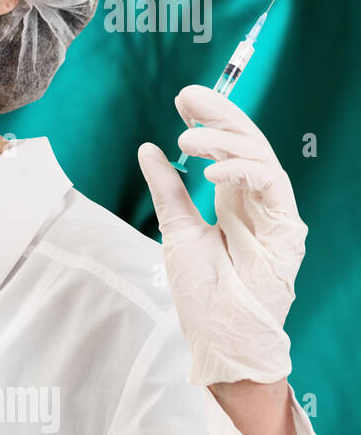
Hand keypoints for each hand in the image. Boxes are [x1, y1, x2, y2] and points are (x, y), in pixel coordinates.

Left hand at [137, 85, 307, 385]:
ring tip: (187, 140)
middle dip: (220, 115)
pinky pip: (272, 185)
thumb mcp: (176, 229)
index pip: (227, 147)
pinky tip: (212, 171)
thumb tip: (148, 150)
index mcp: (234, 198)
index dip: (211, 119)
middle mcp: (257, 200)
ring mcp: (274, 212)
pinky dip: (242, 171)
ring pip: (260, 157)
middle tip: (188, 98)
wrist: (220, 336)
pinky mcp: (286, 229)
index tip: (183, 100)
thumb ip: (168, 190)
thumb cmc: (203, 292)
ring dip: (223, 142)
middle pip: (247, 143)